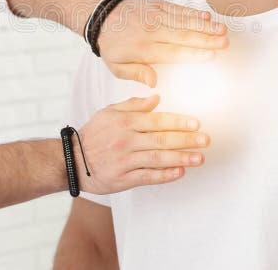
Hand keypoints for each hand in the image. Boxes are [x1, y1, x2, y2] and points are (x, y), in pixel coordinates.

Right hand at [76, 95, 209, 194]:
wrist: (72, 161)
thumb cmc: (94, 134)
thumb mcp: (109, 112)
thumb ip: (133, 104)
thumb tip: (156, 98)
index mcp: (124, 121)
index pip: (156, 120)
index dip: (178, 122)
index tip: (196, 123)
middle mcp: (126, 140)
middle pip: (161, 139)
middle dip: (186, 140)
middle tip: (205, 140)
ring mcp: (125, 161)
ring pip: (157, 159)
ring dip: (181, 158)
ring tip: (200, 158)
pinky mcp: (123, 179)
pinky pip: (148, 177)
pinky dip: (165, 175)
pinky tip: (180, 172)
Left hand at [97, 0, 228, 86]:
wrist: (102, 16)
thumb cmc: (113, 46)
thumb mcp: (117, 67)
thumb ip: (137, 74)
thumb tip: (154, 83)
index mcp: (142, 48)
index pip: (172, 52)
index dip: (193, 54)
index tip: (211, 56)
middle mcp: (151, 30)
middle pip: (183, 35)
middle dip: (206, 39)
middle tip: (225, 43)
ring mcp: (155, 15)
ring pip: (183, 21)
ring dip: (205, 26)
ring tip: (223, 30)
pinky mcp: (158, 5)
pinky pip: (178, 9)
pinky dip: (193, 13)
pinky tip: (207, 17)